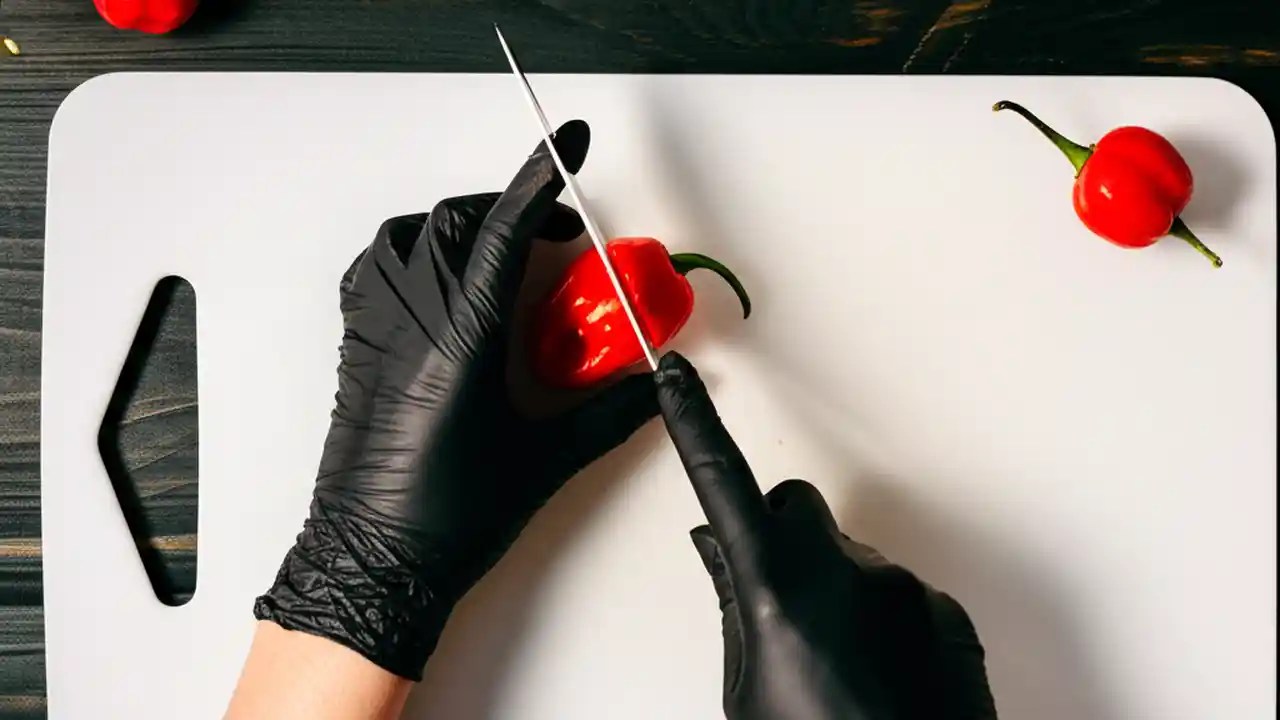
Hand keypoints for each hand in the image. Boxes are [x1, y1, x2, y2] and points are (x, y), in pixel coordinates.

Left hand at [253, 120, 658, 680]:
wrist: (373, 563)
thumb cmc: (450, 517)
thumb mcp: (546, 461)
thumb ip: (609, 413)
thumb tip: (654, 385)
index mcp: (464, 336)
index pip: (503, 227)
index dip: (540, 175)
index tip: (567, 141)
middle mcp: (412, 319)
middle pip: (455, 220)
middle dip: (509, 207)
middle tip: (556, 235)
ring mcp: (375, 330)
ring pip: (407, 236)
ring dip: (455, 225)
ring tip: (497, 251)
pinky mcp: (355, 349)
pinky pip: (375, 269)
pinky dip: (411, 254)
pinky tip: (442, 286)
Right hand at [655, 352, 996, 719]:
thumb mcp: (748, 694)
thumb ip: (735, 605)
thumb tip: (715, 542)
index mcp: (778, 589)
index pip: (722, 484)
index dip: (693, 428)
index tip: (676, 378)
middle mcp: (845, 571)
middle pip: (797, 511)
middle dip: (780, 537)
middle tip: (776, 606)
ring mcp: (905, 590)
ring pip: (850, 557)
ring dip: (836, 590)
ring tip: (837, 670)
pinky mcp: (948, 614)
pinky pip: (900, 593)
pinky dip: (884, 621)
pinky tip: (879, 678)